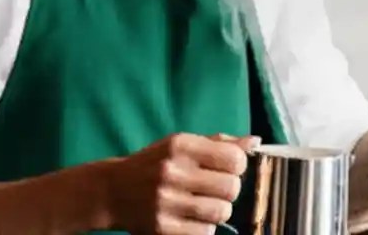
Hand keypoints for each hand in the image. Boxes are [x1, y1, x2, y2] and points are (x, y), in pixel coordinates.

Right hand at [102, 132, 258, 234]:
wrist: (112, 191)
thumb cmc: (155, 164)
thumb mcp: (182, 144)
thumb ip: (220, 143)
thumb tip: (255, 142)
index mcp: (181, 146)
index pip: (234, 159)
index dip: (238, 165)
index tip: (228, 168)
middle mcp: (172, 172)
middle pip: (231, 187)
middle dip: (229, 189)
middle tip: (216, 188)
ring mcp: (166, 202)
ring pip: (221, 211)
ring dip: (218, 210)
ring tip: (204, 204)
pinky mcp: (162, 228)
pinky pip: (205, 232)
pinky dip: (205, 227)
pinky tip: (192, 218)